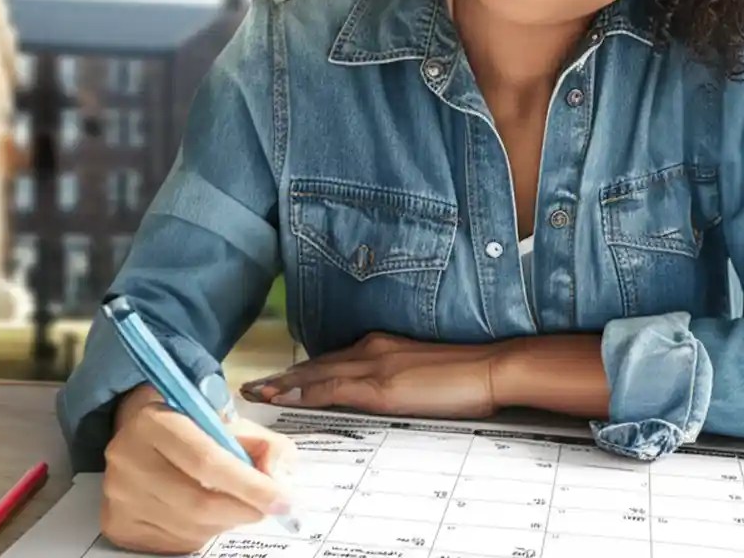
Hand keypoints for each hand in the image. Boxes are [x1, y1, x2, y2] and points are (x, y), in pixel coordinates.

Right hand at [101, 384, 296, 554]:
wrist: (142, 436)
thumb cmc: (193, 428)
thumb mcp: (232, 422)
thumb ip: (265, 444)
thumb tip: (278, 478)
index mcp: (155, 420)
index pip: (207, 460)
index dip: (249, 485)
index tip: (283, 501)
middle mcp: (128, 457)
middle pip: (198, 502)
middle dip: (242, 510)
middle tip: (266, 509)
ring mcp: (118, 494)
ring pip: (189, 527)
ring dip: (224, 521)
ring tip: (231, 504)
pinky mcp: (116, 523)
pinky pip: (174, 542)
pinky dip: (202, 534)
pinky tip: (206, 515)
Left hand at [239, 332, 513, 418]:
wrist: (490, 368)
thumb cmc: (465, 375)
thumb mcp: (420, 374)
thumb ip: (393, 379)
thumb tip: (379, 394)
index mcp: (381, 346)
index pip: (331, 360)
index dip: (301, 370)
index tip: (278, 378)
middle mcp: (371, 350)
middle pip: (316, 364)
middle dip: (282, 375)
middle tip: (253, 385)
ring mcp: (374, 366)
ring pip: (316, 373)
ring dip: (283, 383)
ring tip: (257, 392)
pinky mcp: (381, 385)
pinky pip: (333, 388)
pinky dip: (305, 391)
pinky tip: (285, 397)